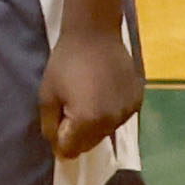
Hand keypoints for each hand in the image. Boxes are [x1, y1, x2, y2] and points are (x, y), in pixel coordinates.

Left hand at [40, 22, 142, 158]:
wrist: (96, 34)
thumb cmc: (66, 63)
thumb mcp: (47, 96)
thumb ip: (51, 127)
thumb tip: (59, 150)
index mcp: (88, 121)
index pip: (70, 150)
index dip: (59, 139)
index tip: (58, 118)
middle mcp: (111, 121)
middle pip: (89, 145)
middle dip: (77, 134)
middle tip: (71, 105)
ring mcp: (127, 112)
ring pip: (105, 132)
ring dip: (94, 124)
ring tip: (89, 97)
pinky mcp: (137, 102)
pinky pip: (118, 119)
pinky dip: (109, 112)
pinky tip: (104, 92)